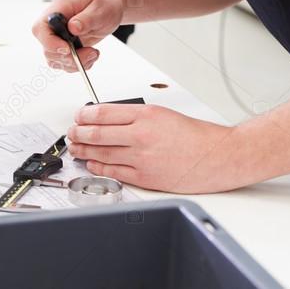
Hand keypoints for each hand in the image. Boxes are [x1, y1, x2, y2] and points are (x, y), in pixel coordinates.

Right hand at [34, 0, 123, 71]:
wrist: (109, 9)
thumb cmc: (104, 4)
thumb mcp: (99, 8)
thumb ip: (86, 18)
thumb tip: (73, 27)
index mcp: (58, 10)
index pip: (40, 28)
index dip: (49, 42)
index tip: (67, 49)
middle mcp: (55, 25)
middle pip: (47, 49)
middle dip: (68, 57)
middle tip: (90, 52)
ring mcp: (58, 38)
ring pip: (55, 60)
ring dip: (75, 63)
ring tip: (93, 53)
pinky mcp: (65, 48)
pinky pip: (65, 63)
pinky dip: (79, 65)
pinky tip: (91, 56)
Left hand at [68, 103, 246, 192]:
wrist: (217, 156)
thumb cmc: (196, 135)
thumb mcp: (165, 113)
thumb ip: (137, 116)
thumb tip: (111, 120)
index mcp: (147, 114)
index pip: (104, 113)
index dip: (85, 115)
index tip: (79, 116)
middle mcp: (142, 135)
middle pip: (97, 133)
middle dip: (79, 133)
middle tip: (72, 132)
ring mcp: (142, 158)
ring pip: (101, 153)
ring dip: (84, 151)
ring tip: (76, 148)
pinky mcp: (145, 177)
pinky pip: (114, 172)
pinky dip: (98, 167)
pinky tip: (92, 164)